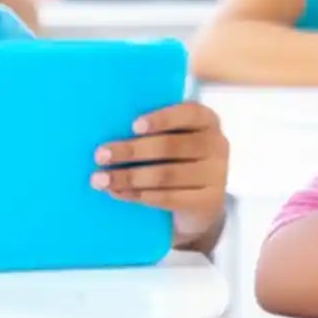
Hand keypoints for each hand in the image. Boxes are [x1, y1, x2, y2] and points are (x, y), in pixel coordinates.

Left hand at [92, 103, 228, 250]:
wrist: (202, 203)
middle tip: (100, 155)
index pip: (189, 114)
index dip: (162, 119)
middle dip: (131, 151)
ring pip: (166, 174)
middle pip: (170, 146)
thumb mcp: (175, 139)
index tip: (133, 126)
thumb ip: (154, 131)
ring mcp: (216, 175)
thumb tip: (111, 127)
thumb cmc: (179, 161)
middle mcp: (217, 145)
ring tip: (100, 179)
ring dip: (129, 177)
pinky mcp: (208, 202)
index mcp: (207, 121)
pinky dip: (139, 195)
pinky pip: (168, 198)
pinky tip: (118, 193)